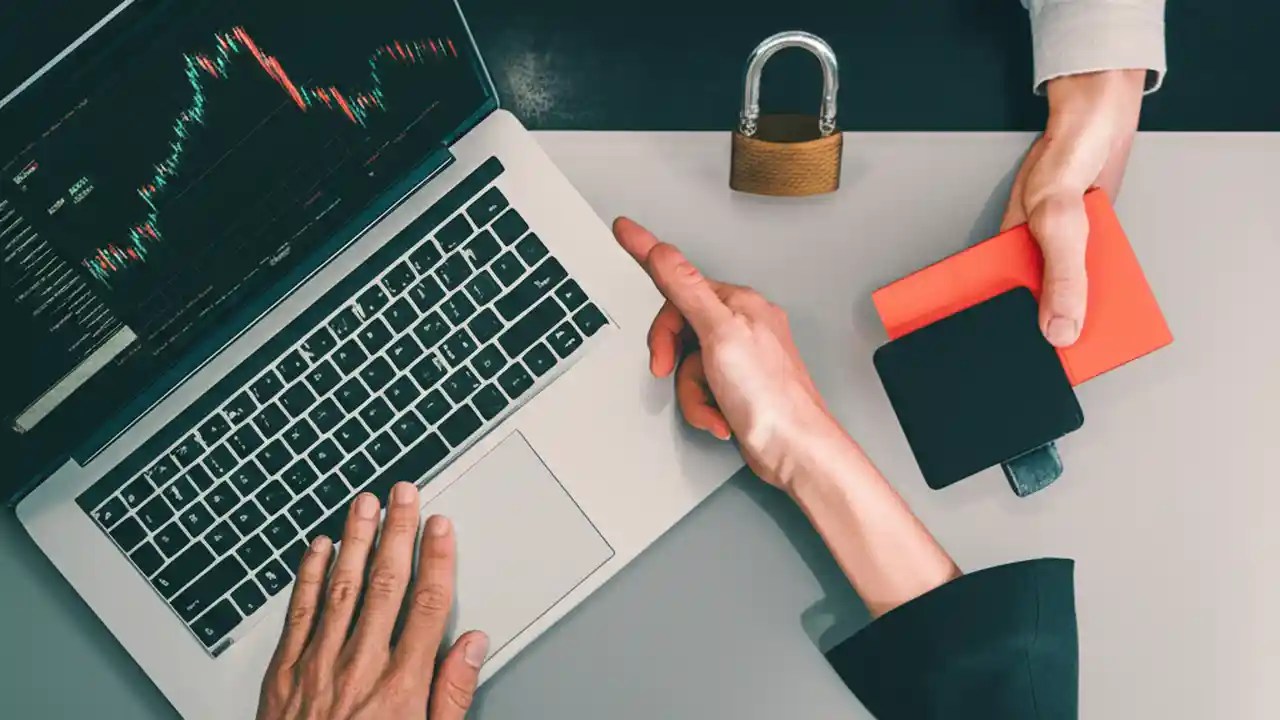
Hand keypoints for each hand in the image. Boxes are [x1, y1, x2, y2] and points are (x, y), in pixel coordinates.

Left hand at [256, 484, 487, 719]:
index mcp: (400, 688)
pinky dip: (307, 575)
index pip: (427, 606)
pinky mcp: (282, 675)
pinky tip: (317, 548)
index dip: (438, 559)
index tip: (442, 526)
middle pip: (386, 585)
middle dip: (398, 532)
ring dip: (355, 540)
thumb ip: (450, 695)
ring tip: (365, 504)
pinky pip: (298, 613)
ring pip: (340, 588)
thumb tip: (473, 646)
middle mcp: (359, 668)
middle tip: (405, 494)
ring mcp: (316, 668)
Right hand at [613, 217, 836, 489]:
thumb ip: (686, 289)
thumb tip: (661, 250)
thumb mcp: (719, 334)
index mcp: (741, 304)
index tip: (624, 231)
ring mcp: (740, 358)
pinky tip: (721, 415)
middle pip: (679, 327)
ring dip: (692, 392)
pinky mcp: (736, 387)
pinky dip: (704, 406)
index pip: (683, 280)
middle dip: (674, 358)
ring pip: (686, 364)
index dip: (650, 260)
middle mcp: (743, 326)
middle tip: (669, 370)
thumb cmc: (772, 398)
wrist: (794, 451)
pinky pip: (700, 388)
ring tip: (713, 403)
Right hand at [1002, 69, 1145, 346]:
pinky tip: (1113, 303)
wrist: (1100, 126)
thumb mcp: (1059, 226)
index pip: (1000, 300)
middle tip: (1063, 357)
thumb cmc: (1061, 162)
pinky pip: (1096, 276)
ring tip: (1092, 337)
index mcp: (1005, 251)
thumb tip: (1061, 329)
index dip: (1006, 329)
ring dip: (1083, 309)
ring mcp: (1060, 251)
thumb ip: (1063, 278)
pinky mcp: (1089, 244)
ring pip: (1069, 294)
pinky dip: (1105, 287)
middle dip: (1048, 328)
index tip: (1020, 360)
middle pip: (1035, 304)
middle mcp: (1030, 254)